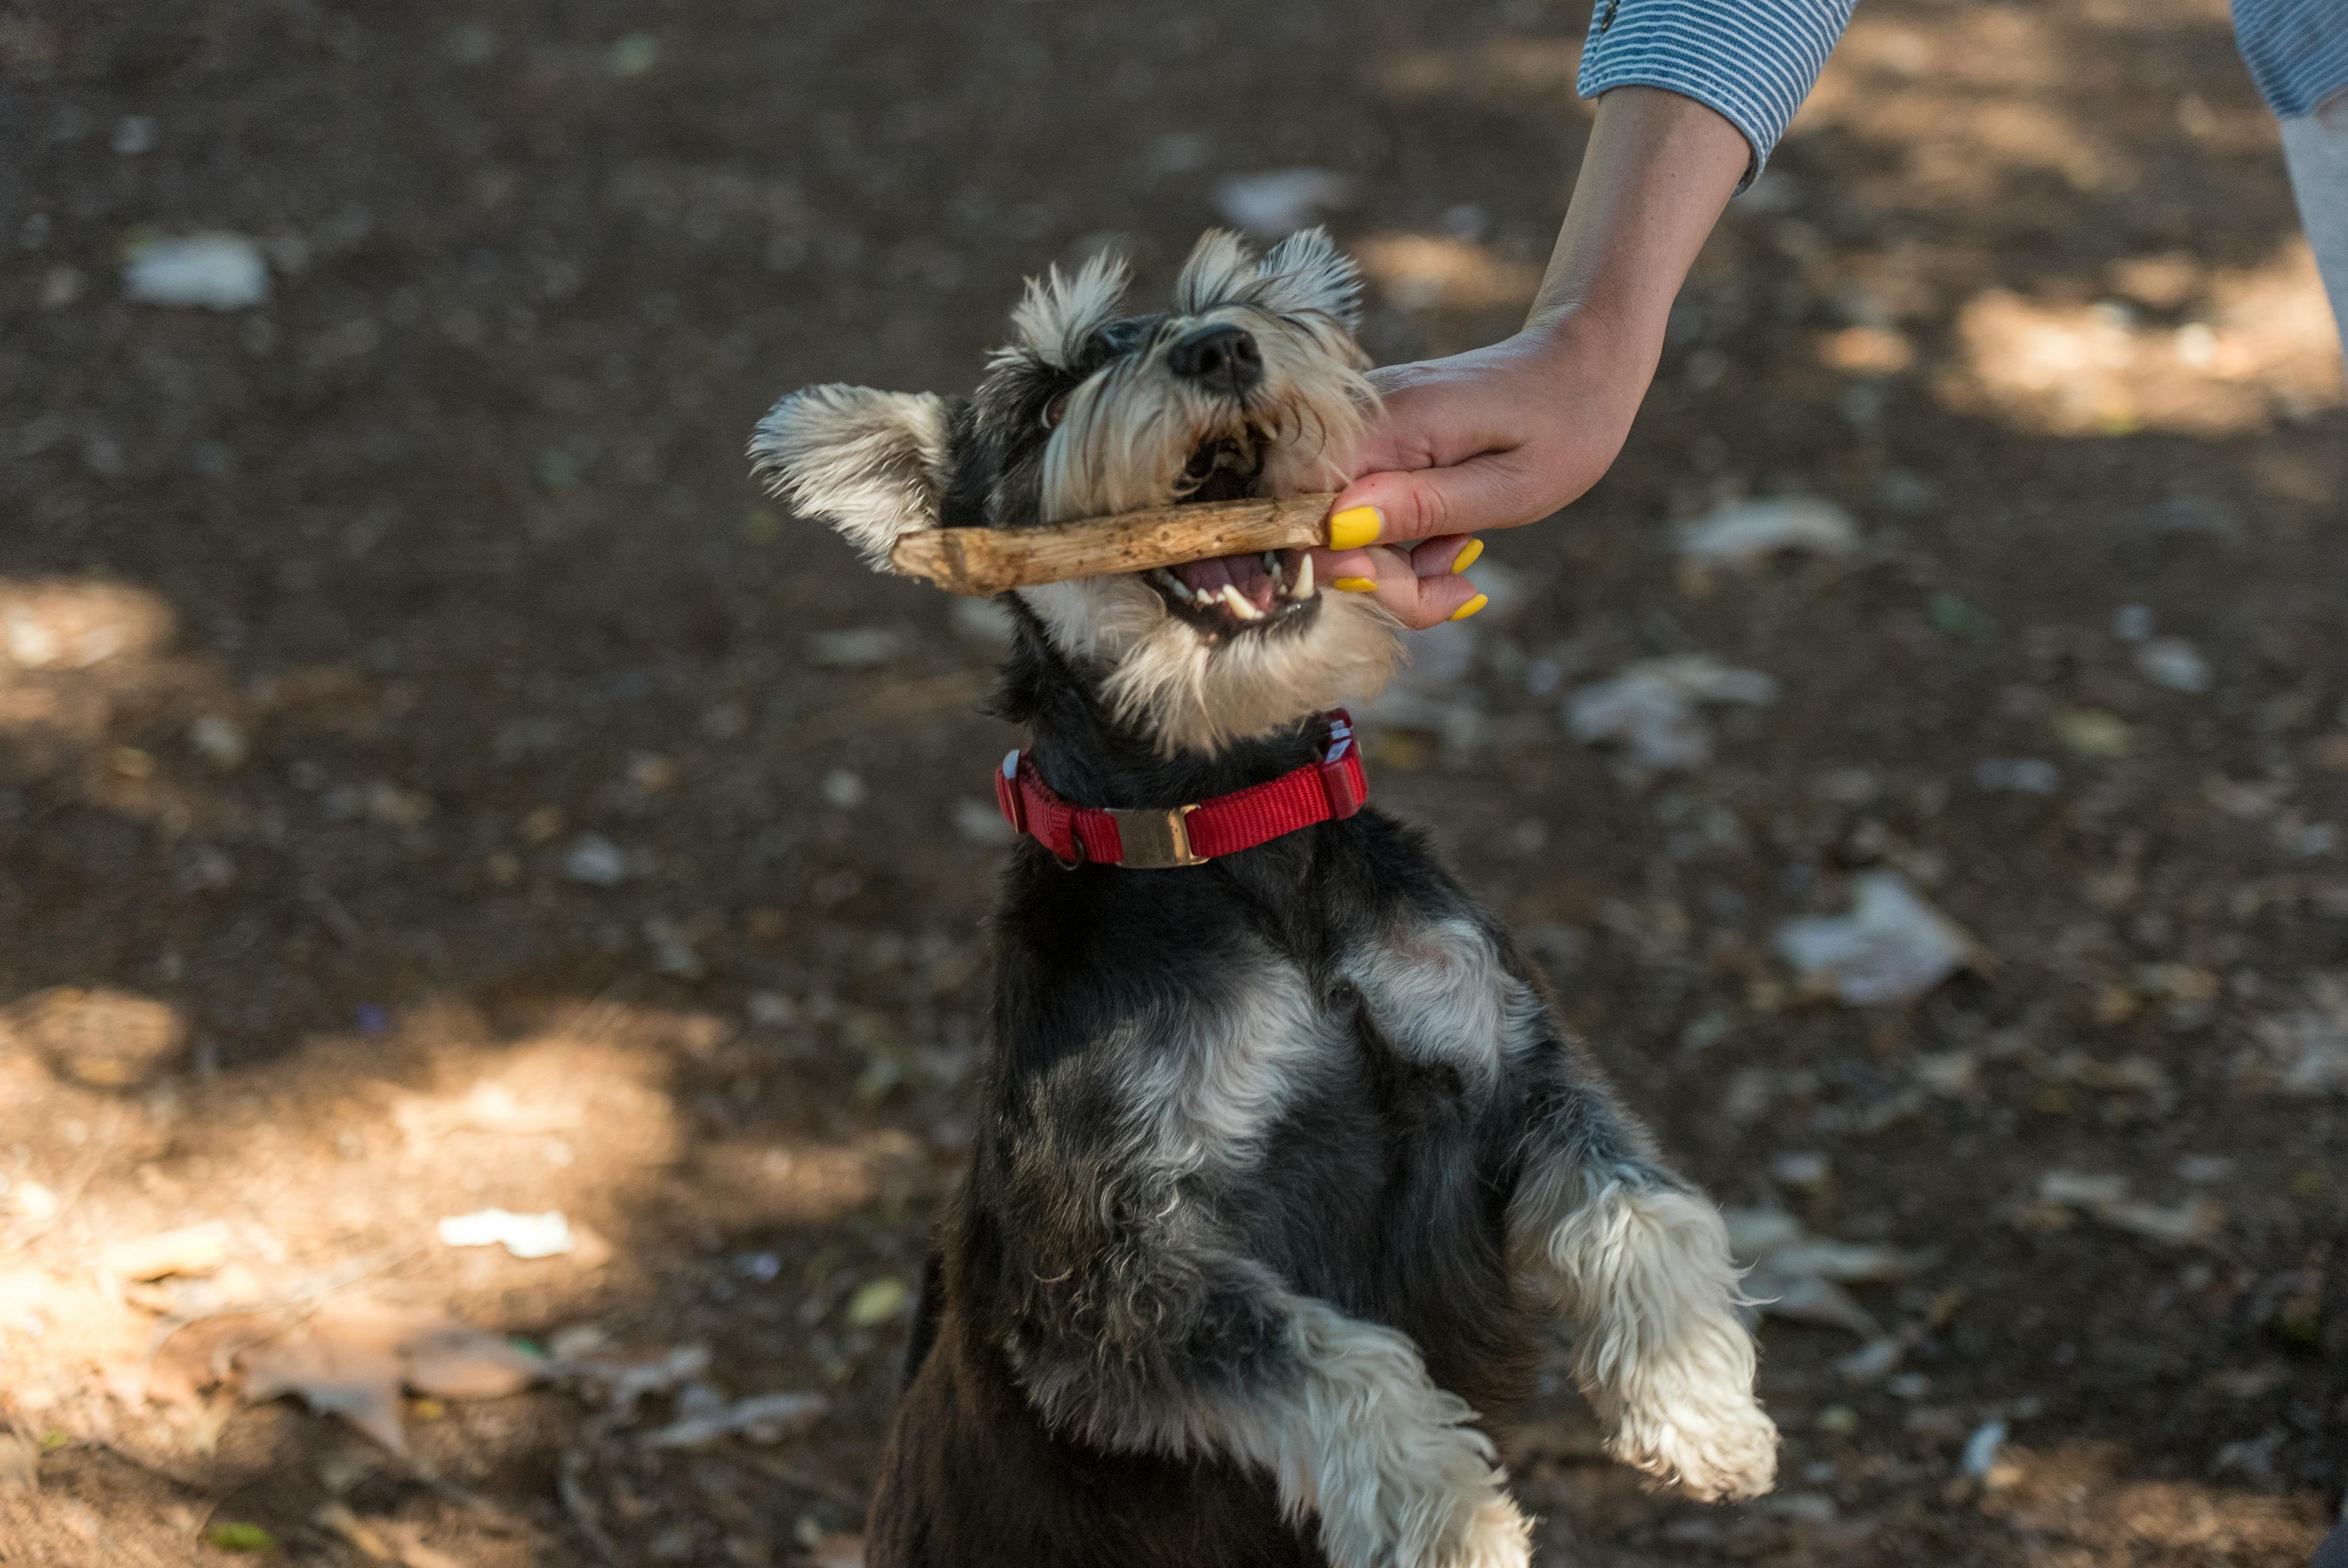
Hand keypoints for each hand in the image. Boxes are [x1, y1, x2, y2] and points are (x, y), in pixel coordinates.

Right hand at [1311, 307, 1659, 628]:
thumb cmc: (1562, 423)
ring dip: (1393, 566)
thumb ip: (1422, 507)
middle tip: (1456, 591)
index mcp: (1390, 423)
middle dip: (1379, 578)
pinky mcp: (1374, 441)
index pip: (1306, 505)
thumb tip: (1337, 529)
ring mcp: (1363, 428)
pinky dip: (1400, 542)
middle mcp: (1360, 418)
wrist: (1581, 364)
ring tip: (1462, 557)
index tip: (1413, 582)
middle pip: (1317, 523)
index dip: (1339, 562)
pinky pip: (1360, 508)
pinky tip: (1450, 538)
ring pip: (1337, 524)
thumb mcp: (1509, 486)